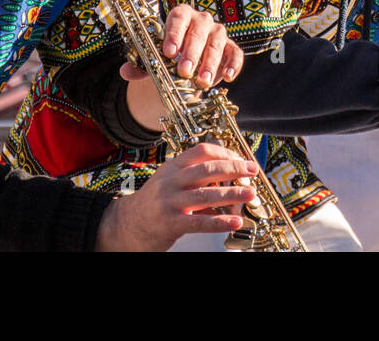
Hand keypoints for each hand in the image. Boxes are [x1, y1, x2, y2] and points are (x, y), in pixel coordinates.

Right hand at [94, 143, 258, 250]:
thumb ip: (193, 175)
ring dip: (232, 193)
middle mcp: (171, 181)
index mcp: (173, 167)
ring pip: (206, 194)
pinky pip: (200, 221)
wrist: (126, 226)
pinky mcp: (171, 223)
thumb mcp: (169, 181)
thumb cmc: (153, 204)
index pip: (202, 151)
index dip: (225, 153)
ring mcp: (170, 202)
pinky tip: (235, 221)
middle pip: (207, 169)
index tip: (241, 159)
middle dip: (234, 168)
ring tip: (250, 193)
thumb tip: (228, 173)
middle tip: (252, 171)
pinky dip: (220, 221)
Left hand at [121, 4, 243, 89]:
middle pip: (198, 32)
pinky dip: (233, 65)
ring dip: (210, 63)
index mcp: (181, 16)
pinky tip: (227, 78)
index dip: (174, 33)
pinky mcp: (231, 47)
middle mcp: (201, 20)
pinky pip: (235, 53)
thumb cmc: (169, 55)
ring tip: (202, 82)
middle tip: (184, 71)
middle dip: (191, 52)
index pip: (178, 17)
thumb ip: (141, 65)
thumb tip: (125, 71)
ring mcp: (218, 33)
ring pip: (217, 43)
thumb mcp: (154, 59)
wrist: (187, 62)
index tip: (168, 52)